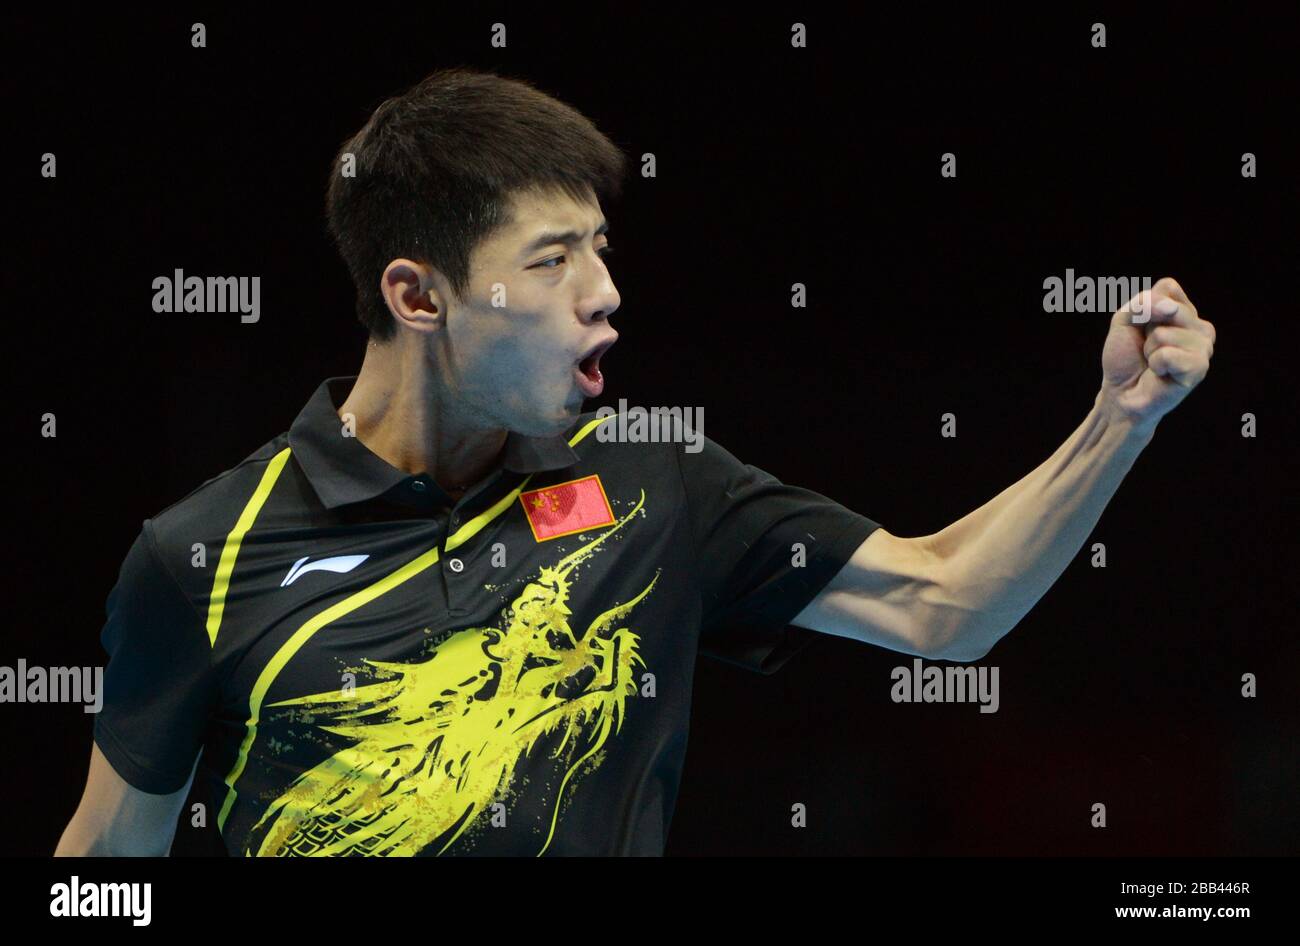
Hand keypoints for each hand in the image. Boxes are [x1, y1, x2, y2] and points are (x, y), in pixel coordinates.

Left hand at [1099, 276, 1215, 431]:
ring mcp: (1203, 347)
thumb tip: (1169, 308)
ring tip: (1153, 363)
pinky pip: (1168, 354)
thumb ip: (1142, 303)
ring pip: (1165, 333)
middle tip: (1146, 349)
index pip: (1168, 287)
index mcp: (1185, 311)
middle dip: (1145, 329)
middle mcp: (1200, 326)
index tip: (1140, 327)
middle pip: (1169, 308)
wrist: (1121, 393)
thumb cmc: (1126, 358)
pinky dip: (1156, 364)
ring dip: (1150, 350)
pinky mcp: (1200, 368)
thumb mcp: (1125, 320)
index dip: (1145, 307)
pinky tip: (1160, 374)